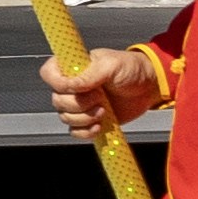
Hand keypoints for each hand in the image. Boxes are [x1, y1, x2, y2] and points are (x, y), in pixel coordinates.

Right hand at [45, 42, 170, 138]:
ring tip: (104, 110)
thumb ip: (90, 74)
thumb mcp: (111, 65)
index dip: (57, 83)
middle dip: (79, 104)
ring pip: (66, 118)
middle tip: (100, 98)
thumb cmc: (131, 69)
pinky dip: (85, 132)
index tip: (75, 88)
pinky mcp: (89, 120)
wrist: (149, 87)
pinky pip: (76, 132)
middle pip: (57, 101)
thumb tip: (71, 86)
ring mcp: (80, 104)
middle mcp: (72, 86)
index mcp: (72, 67)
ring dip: (85, 118)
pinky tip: (99, 126)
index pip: (48, 74)